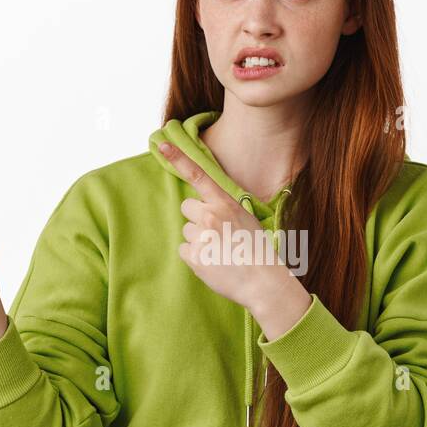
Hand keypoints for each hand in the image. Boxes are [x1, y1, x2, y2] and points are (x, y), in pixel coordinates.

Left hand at [160, 140, 297, 313]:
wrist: (263, 281)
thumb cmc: (257, 250)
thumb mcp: (246, 218)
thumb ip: (224, 208)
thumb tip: (204, 207)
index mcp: (225, 203)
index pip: (198, 175)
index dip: (178, 158)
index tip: (163, 144)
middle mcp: (211, 215)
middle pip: (187, 208)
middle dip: (197, 218)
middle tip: (216, 233)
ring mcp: (201, 236)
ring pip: (187, 231)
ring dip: (198, 240)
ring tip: (220, 251)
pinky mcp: (194, 256)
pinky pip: (184, 250)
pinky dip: (195, 257)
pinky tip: (213, 262)